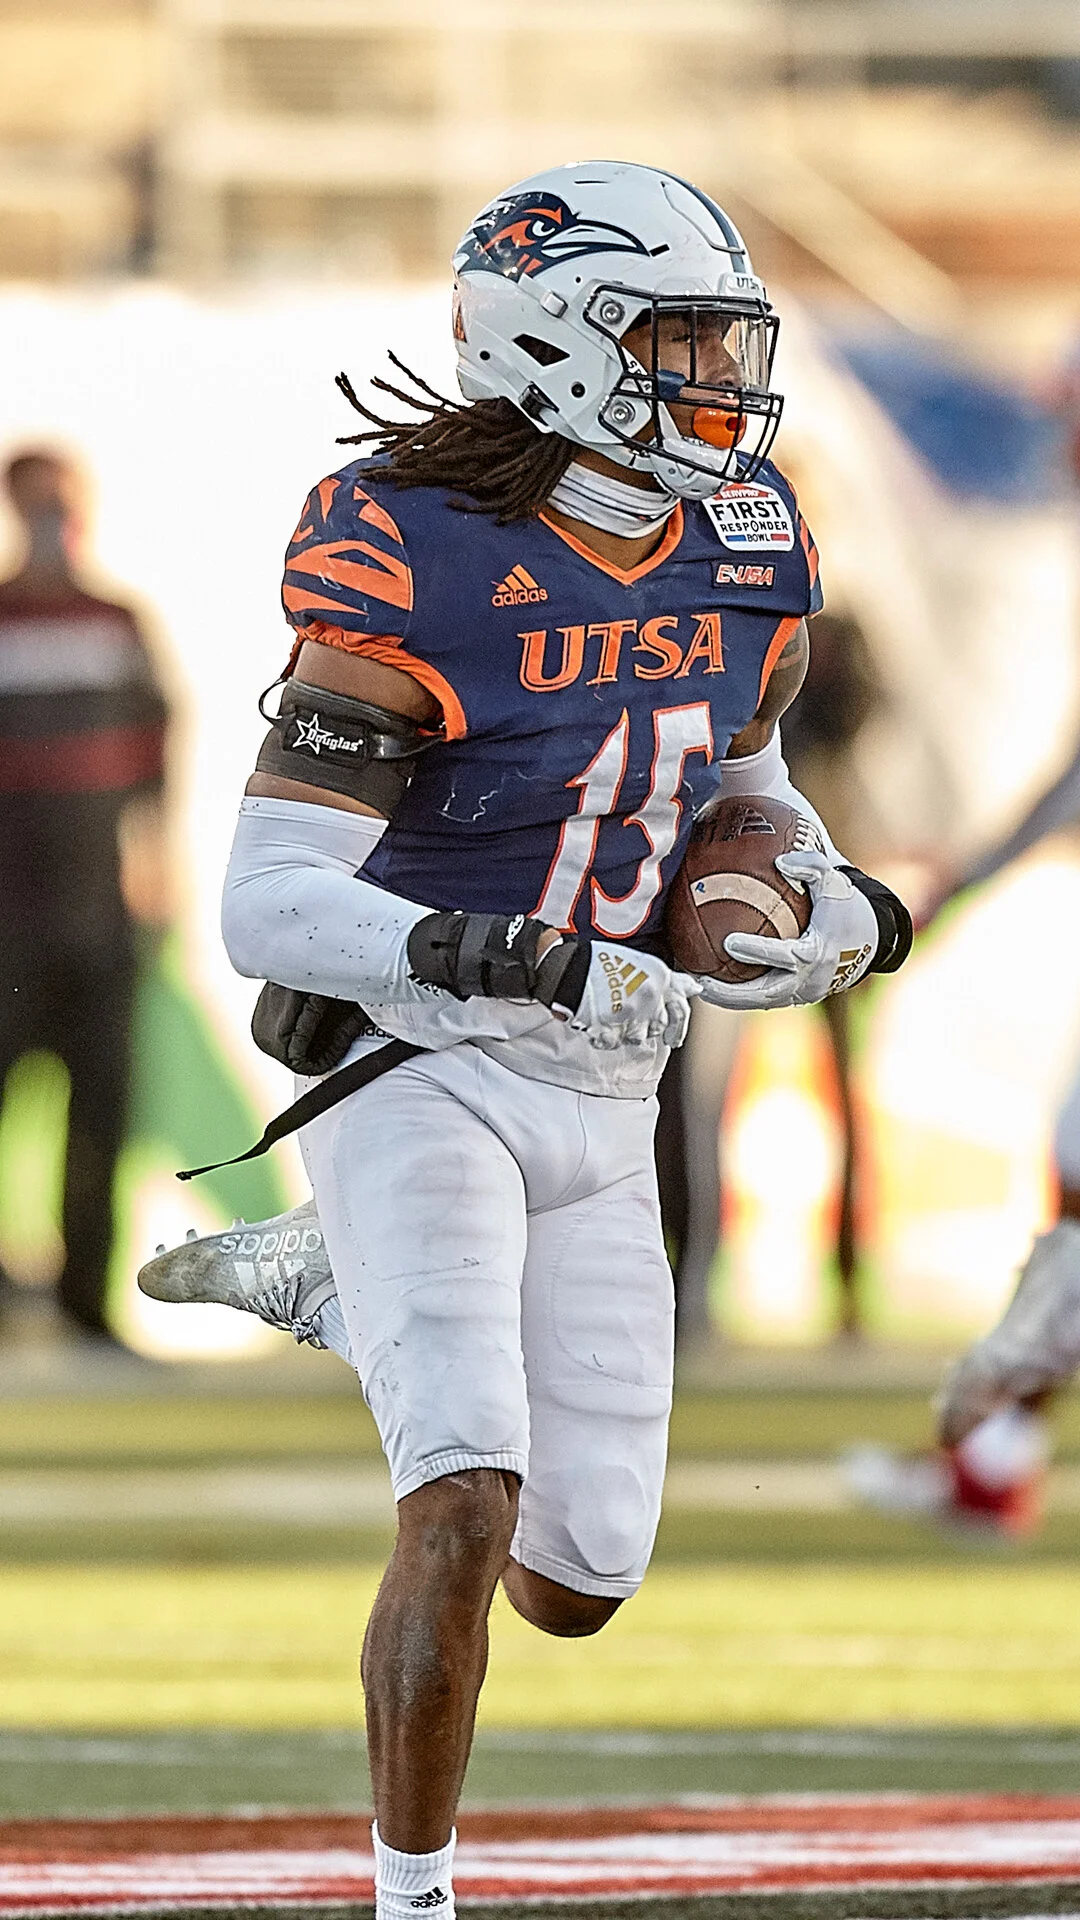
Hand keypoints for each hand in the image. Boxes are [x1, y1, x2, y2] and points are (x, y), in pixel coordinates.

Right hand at [565, 944, 700, 1049]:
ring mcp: (632, 1016)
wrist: (570, 968)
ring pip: (636, 1038)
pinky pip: (614, 1043)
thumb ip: (669, 980)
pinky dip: (605, 1035)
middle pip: (657, 1028)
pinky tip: (596, 1019)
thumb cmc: (602, 961)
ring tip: (609, 1013)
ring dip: (624, 1030)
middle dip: (644, 1025)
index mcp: (660, 981)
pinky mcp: (613, 1030)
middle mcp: (651, 999)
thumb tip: (694, 988)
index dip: (679, 1028)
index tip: (673, 1040)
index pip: (681, 1012)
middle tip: (628, 1017)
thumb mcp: (643, 963)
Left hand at [695, 851, 878, 1010]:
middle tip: (702, 982)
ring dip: (732, 999)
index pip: (784, 955)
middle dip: (733, 993)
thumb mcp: (835, 881)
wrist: (873, 939)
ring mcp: (807, 992)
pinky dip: (744, 996)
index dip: (756, 950)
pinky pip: (769, 1000)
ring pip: (764, 1002)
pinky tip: (718, 987)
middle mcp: (812, 978)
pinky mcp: (803, 998)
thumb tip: (780, 861)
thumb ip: (811, 866)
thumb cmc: (848, 906)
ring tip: (701, 988)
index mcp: (819, 951)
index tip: (727, 942)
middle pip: (767, 993)